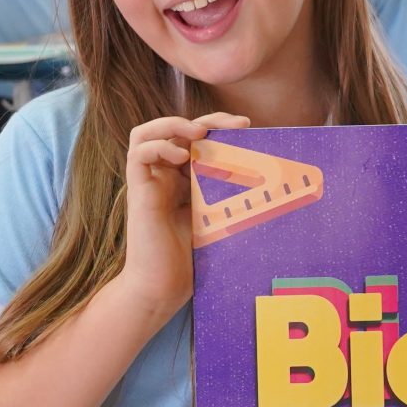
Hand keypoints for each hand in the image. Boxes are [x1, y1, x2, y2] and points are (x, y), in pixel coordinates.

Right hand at [122, 112, 248, 316]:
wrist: (163, 286)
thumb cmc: (191, 258)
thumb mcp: (217, 217)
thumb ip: (228, 194)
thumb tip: (269, 177)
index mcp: (183, 179)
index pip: (195, 138)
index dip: (219, 126)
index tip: (247, 127)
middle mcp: (164, 176)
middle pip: (176, 130)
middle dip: (206, 120)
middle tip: (234, 124)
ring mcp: (149, 181)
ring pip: (145, 133)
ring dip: (173, 124)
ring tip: (198, 132)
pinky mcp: (138, 191)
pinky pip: (137, 153)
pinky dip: (158, 145)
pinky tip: (180, 156)